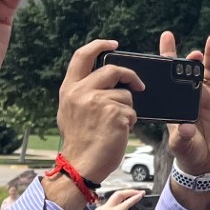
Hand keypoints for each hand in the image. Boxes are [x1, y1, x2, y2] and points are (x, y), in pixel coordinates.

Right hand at [55, 40, 141, 183]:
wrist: (81, 166)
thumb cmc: (80, 141)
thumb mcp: (71, 111)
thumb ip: (82, 92)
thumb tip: (100, 78)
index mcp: (69, 89)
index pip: (82, 55)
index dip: (99, 45)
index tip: (114, 44)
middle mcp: (81, 92)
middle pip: (113, 70)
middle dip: (130, 76)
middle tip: (139, 86)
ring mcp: (98, 102)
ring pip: (126, 94)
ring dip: (128, 108)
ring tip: (117, 124)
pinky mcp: (114, 113)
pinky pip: (132, 111)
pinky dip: (131, 122)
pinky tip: (120, 132)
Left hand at [162, 32, 209, 178]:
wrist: (206, 161)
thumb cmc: (188, 152)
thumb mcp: (180, 146)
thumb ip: (182, 138)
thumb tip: (186, 128)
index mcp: (177, 102)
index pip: (170, 74)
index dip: (169, 55)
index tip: (167, 37)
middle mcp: (193, 96)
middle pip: (192, 70)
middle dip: (192, 59)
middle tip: (193, 53)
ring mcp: (209, 98)